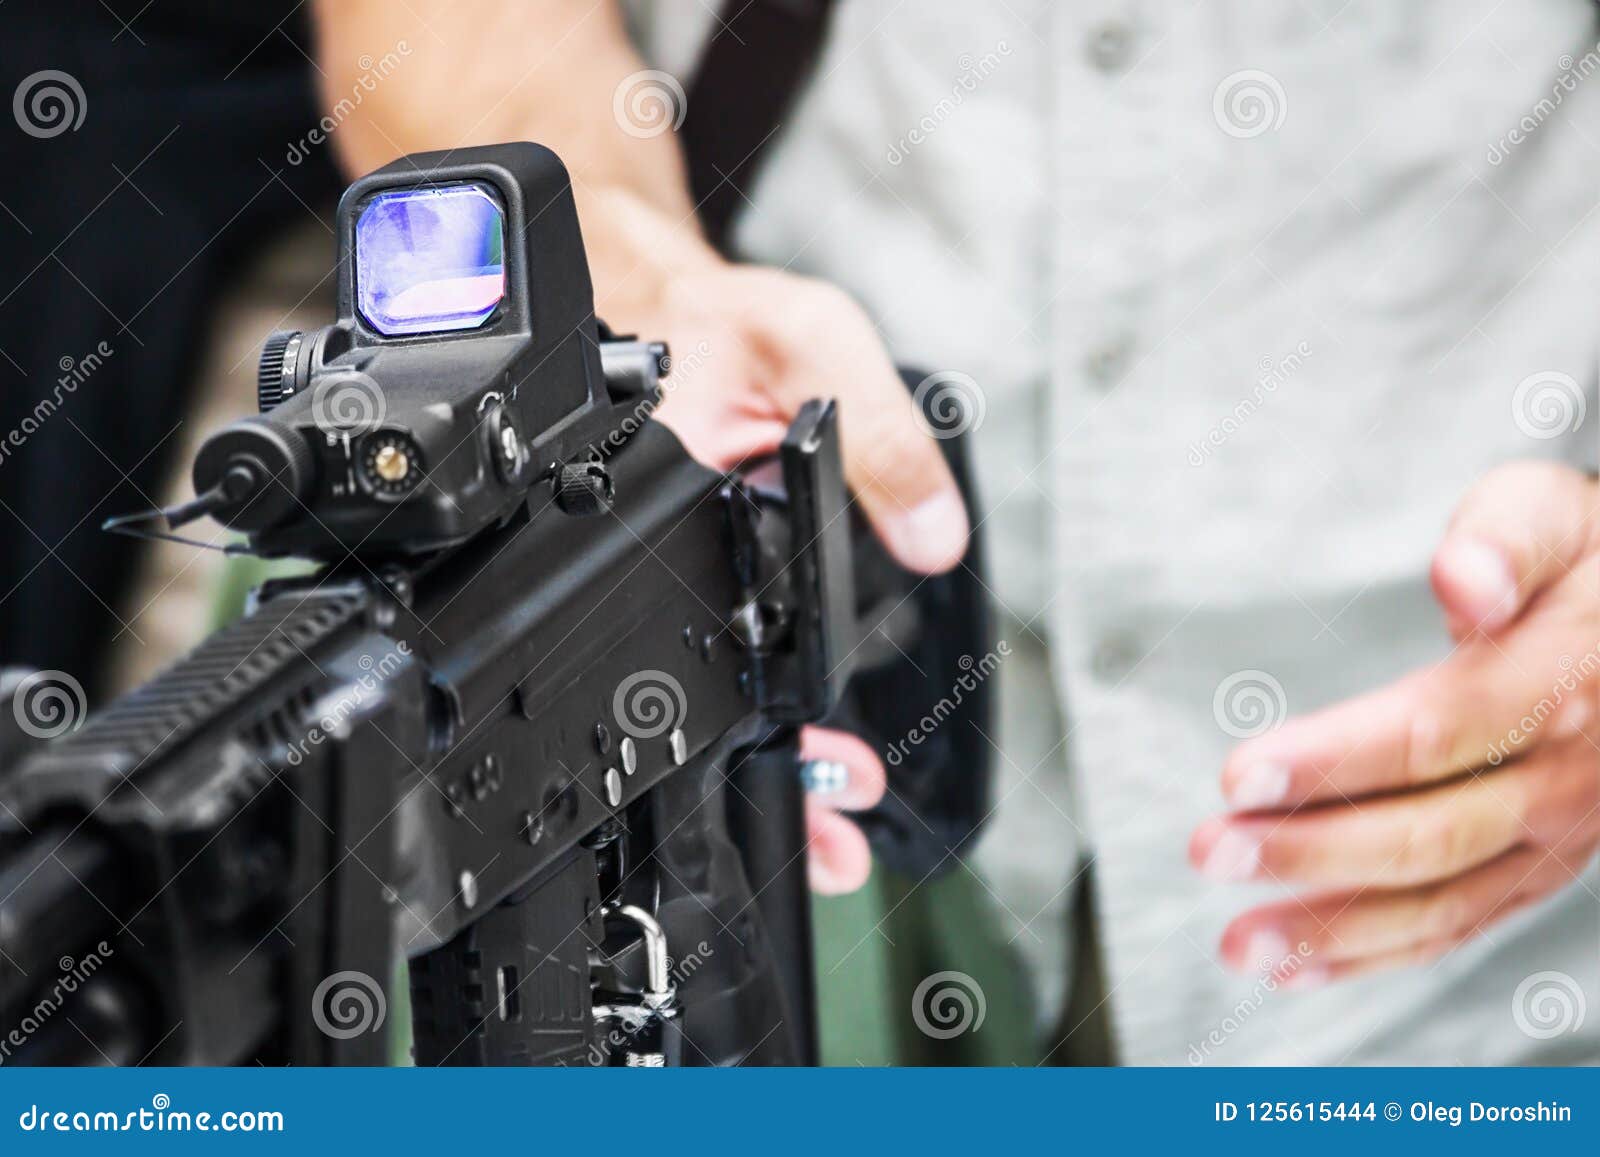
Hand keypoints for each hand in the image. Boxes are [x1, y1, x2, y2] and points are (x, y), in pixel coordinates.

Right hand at [591, 190, 968, 894]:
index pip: (710, 634)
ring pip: (708, 685)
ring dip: (767, 756)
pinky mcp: (693, 565)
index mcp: (665, 498)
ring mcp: (671, 568)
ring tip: (828, 814)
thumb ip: (879, 429)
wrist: (652, 305)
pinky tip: (802, 735)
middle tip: (836, 836)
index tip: (833, 779)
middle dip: (774, 774)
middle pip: (704, 693)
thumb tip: (934, 533)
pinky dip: (765, 698)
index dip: (770, 721)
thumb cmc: (716, 320)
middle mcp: (658, 552)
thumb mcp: (812, 339)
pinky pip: (725, 642)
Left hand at [1191, 461, 1598, 984]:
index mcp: (1566, 678)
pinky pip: (1458, 926)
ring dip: (1331, 929)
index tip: (1236, 773)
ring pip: (1440, 900)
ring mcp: (1559, 835)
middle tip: (1209, 850)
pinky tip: (1297, 965)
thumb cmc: (1580, 559)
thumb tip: (1464, 580)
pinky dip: (1375, 954)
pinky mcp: (1540, 869)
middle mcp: (1569, 774)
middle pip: (1430, 832)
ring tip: (1235, 944)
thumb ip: (1503, 539)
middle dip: (1310, 851)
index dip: (1334, 759)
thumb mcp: (1552, 513)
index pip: (1438, 730)